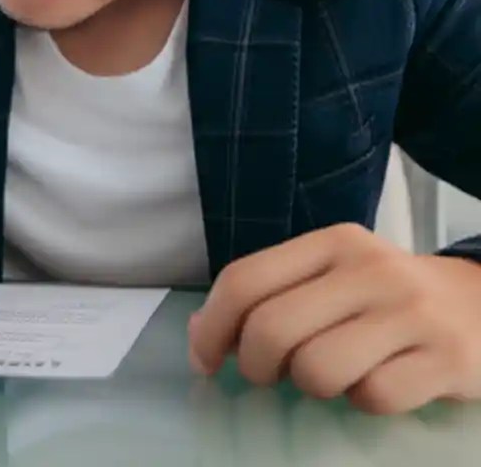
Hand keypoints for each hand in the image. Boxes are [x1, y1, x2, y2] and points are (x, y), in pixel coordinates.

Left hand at [189, 223, 480, 413]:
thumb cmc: (385, 298)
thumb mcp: (330, 279)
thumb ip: (267, 296)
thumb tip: (199, 334)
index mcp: (333, 243)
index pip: (244, 280)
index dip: (212, 328)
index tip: (206, 360)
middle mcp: (372, 270)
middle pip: (272, 329)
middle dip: (257, 367)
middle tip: (272, 375)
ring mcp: (413, 313)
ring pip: (317, 371)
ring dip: (314, 388)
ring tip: (336, 374)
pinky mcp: (447, 359)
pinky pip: (372, 398)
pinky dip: (365, 403)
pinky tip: (380, 382)